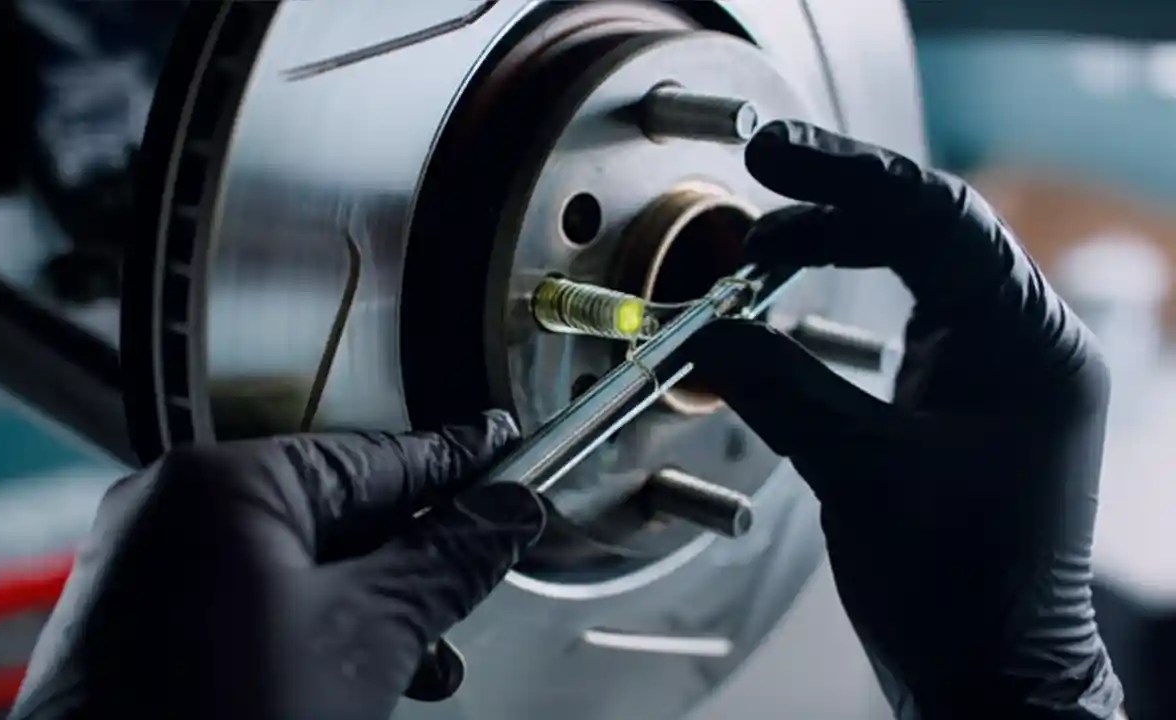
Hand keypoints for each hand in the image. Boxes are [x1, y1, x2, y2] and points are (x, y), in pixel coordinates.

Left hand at [10, 411, 545, 719]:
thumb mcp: (365, 637)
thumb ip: (446, 564)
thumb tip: (508, 512)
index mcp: (222, 483)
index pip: (375, 455)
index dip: (454, 463)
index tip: (503, 452)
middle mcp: (172, 508)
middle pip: (335, 511)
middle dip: (412, 562)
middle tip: (477, 575)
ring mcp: (147, 566)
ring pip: (294, 564)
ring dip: (368, 610)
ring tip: (426, 662)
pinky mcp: (137, 623)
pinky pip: (248, 600)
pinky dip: (310, 630)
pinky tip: (354, 677)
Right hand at [685, 121, 1122, 717]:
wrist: (991, 675)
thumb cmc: (962, 594)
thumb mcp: (859, 476)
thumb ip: (778, 388)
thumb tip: (709, 334)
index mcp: (1029, 346)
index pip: (938, 218)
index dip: (846, 175)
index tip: (774, 156)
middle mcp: (1024, 345)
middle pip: (926, 231)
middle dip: (832, 208)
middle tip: (756, 196)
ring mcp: (996, 369)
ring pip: (913, 268)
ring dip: (834, 250)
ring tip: (760, 252)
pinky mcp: (963, 396)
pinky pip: (902, 314)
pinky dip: (842, 296)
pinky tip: (794, 295)